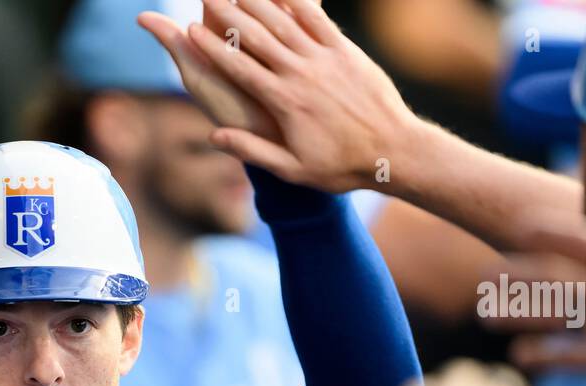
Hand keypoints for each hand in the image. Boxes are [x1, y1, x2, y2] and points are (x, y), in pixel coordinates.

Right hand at [141, 0, 417, 192]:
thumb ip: (252, 150)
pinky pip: (318, 19)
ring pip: (285, 21)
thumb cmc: (341, 166)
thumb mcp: (293, 169)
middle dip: (228, 13)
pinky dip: (298, 1)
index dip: (213, 48)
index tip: (191, 32)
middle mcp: (302, 74)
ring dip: (257, 0)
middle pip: (257, 37)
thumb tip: (214, 136)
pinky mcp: (346, 51)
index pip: (239, 68)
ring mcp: (325, 59)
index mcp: (284, 102)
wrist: (393, 151)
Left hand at [492, 165, 585, 385]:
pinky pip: (565, 358)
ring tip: (485, 314)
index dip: (544, 231)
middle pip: (549, 277)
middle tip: (484, 274)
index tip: (519, 229)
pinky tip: (519, 357)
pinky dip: (539, 357)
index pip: (577, 237)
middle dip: (513, 275)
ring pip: (548, 317)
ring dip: (513, 314)